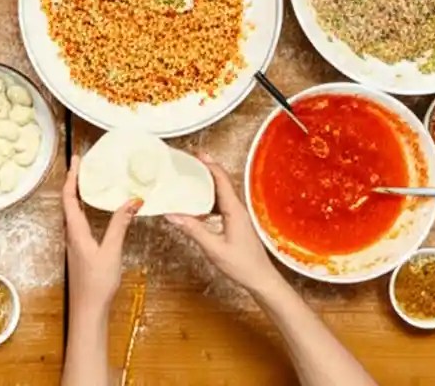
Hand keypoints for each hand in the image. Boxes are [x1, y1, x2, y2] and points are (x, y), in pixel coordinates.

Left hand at [63, 154, 137, 315]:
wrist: (87, 311)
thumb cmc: (96, 284)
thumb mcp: (111, 251)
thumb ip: (120, 225)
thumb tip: (132, 201)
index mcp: (75, 232)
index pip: (69, 197)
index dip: (72, 177)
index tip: (77, 160)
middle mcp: (71, 236)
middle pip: (68, 202)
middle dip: (74, 181)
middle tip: (82, 166)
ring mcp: (74, 244)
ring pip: (72, 213)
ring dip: (77, 195)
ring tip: (87, 183)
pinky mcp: (80, 252)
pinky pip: (78, 223)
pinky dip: (83, 210)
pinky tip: (92, 212)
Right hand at [164, 153, 282, 295]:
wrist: (261, 279)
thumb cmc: (242, 265)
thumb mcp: (214, 248)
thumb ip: (193, 230)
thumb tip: (173, 215)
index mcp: (234, 210)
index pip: (221, 180)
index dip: (209, 165)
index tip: (196, 155)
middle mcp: (238, 209)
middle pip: (222, 182)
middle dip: (207, 169)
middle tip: (190, 162)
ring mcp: (238, 216)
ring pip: (221, 194)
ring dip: (207, 184)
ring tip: (191, 179)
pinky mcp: (236, 224)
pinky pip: (221, 205)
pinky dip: (209, 199)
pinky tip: (198, 205)